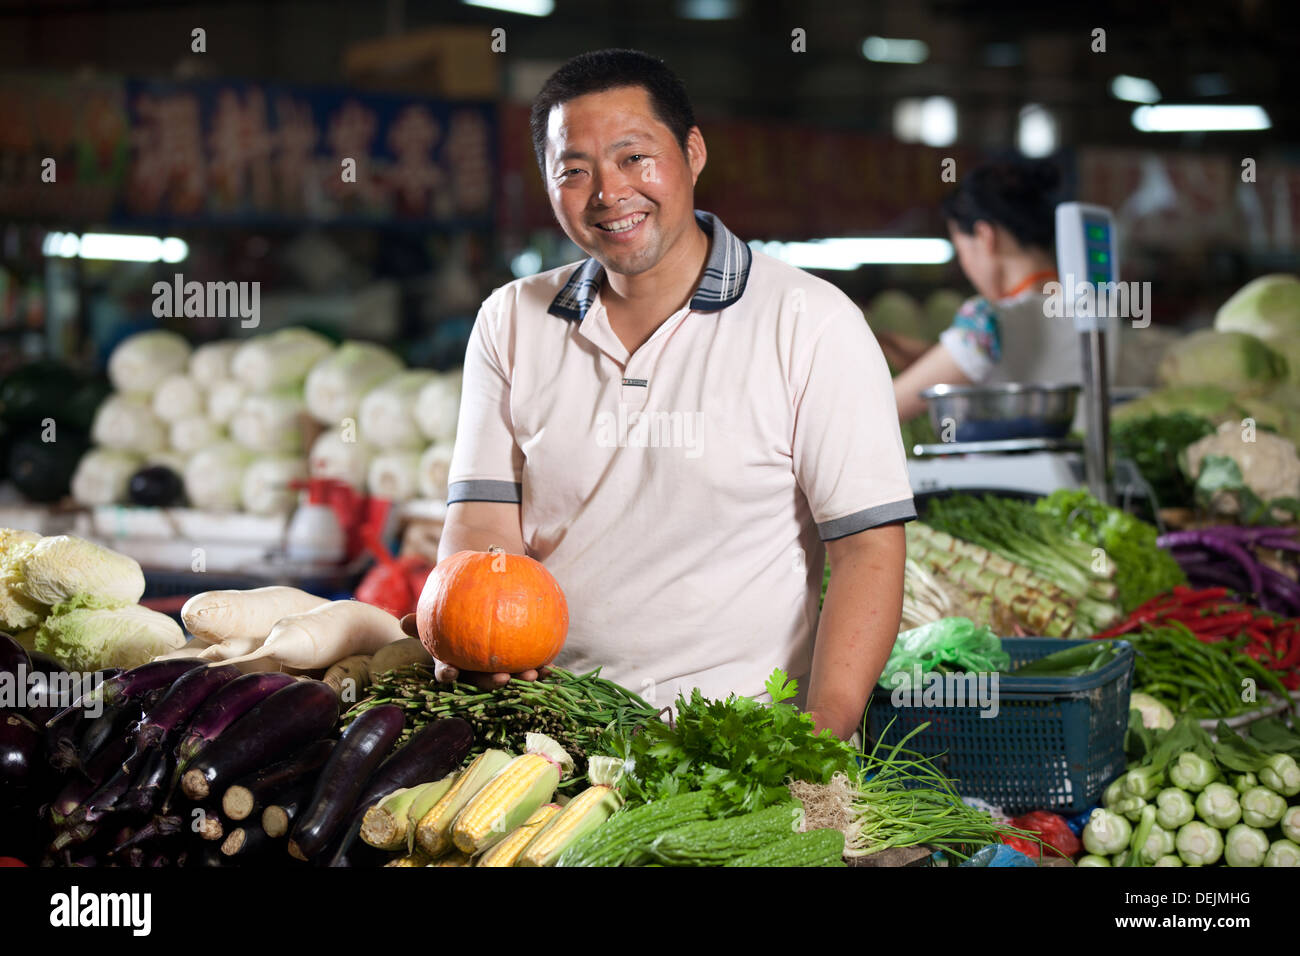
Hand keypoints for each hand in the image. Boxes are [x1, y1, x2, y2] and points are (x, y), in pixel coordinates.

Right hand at [399, 614, 544, 689]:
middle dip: (492, 682)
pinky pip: (527, 666)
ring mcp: (493, 670)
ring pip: (508, 676)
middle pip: (481, 680)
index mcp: (450, 663)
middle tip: (504, 678)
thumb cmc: (446, 618)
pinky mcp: (513, 664)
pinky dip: (539, 666)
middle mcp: (472, 672)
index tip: (452, 673)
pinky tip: (551, 665)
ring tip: (534, 674)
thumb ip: (420, 621)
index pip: (445, 672)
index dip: (448, 675)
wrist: (468, 613)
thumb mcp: (432, 618)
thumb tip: (402, 621)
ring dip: (521, 678)